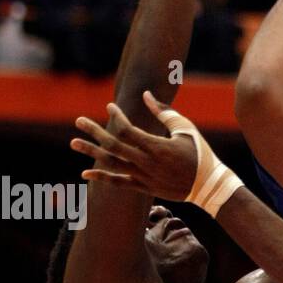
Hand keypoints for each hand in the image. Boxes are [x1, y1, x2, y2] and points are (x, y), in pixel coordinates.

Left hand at [71, 92, 204, 200]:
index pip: (129, 130)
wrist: (209, 186)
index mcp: (157, 146)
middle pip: (114, 146)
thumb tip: (146, 95)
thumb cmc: (200, 154)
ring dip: (92, 153)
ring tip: (74, 143)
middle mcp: (147, 162)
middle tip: (78, 121)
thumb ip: (164, 112)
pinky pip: (118, 182)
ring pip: (112, 164)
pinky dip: (101, 177)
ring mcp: (144, 177)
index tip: (109, 107)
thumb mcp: (185, 129)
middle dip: (94, 132)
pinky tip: (85, 172)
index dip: (117, 117)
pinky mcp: (144, 187)